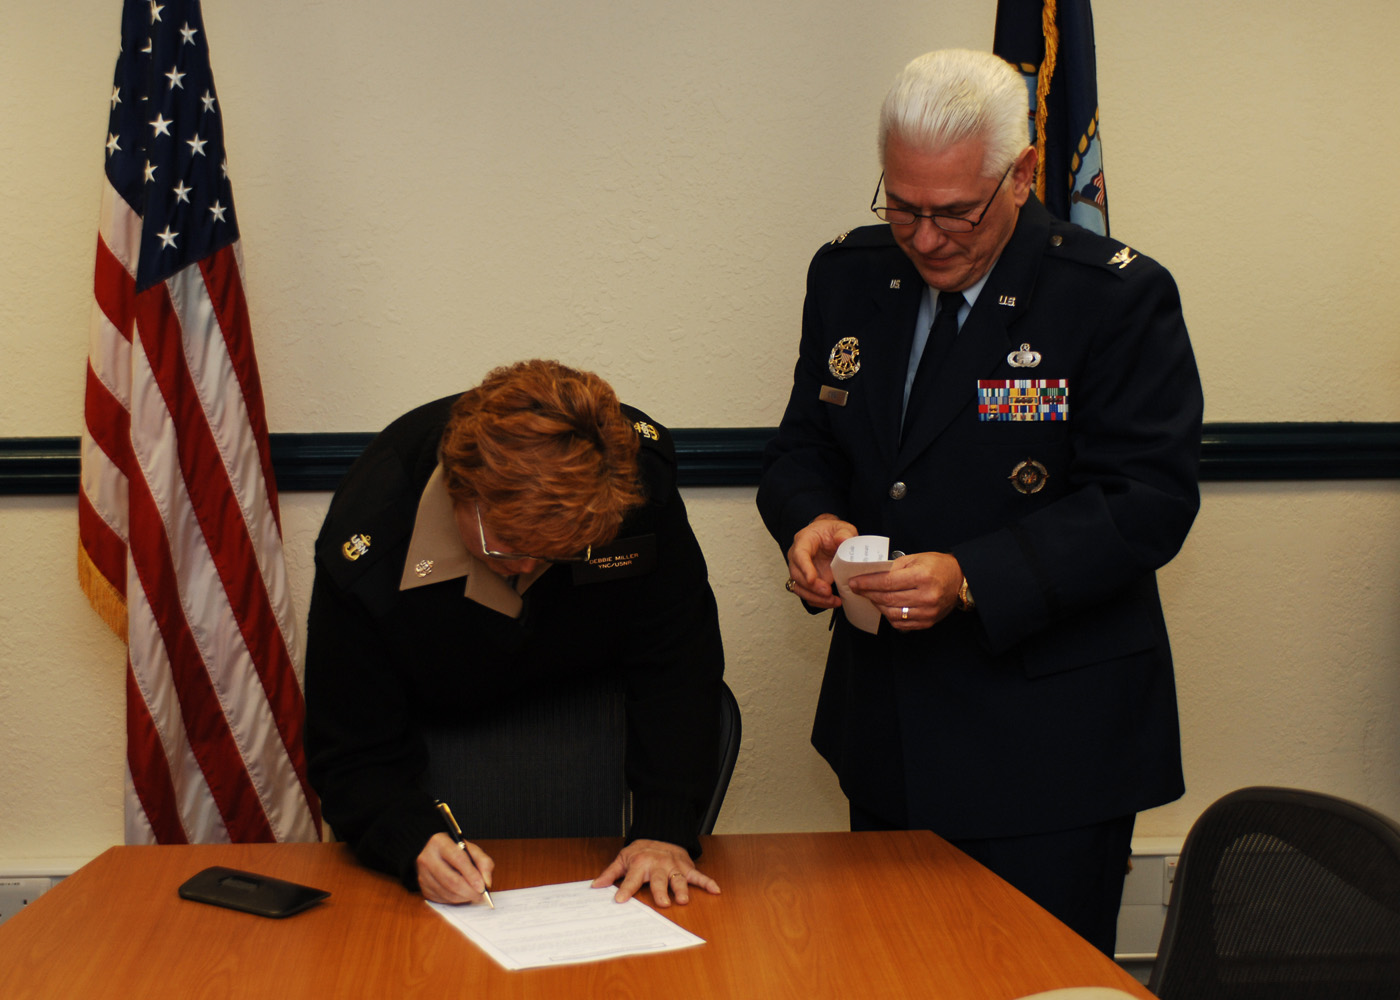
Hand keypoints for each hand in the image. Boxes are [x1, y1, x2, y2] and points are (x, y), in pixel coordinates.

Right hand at [416, 832, 494, 903]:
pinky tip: (461, 895)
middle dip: (469, 892)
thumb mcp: (471, 849)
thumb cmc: (454, 850)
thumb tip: (487, 883)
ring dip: (463, 898)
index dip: (471, 875)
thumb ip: (484, 862)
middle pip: (451, 880)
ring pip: (446, 892)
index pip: (458, 860)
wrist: (433, 851)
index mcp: (440, 843)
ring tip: (473, 896)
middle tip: (481, 896)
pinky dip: (454, 900)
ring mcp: (423, 874)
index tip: (482, 887)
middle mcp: (428, 858)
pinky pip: (441, 899)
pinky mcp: (422, 887)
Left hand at [591, 839, 720, 907]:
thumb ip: (610, 873)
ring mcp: (674, 866)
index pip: (631, 879)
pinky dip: (708, 882)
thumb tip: (595, 886)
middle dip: (661, 891)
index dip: (625, 890)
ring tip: (683, 899)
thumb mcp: (623, 858)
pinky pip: (698, 875)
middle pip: (659, 880)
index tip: (620, 900)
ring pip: (678, 878)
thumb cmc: (641, 850)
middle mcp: (658, 865)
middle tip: (663, 903)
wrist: (661, 832)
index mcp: (640, 863)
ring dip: (681, 888)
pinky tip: (715, 890)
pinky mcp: (686, 867)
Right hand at [785, 515, 858, 607]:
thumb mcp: (842, 528)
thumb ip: (844, 533)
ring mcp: (800, 571)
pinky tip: (831, 602)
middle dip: (812, 587)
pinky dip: (818, 601)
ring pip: (799, 588)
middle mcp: (797, 557)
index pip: (799, 555)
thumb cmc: (831, 532)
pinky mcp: (807, 582)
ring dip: (815, 597)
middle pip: (796, 575)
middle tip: (828, 592)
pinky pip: (808, 595)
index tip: (812, 579)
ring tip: (833, 601)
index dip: (804, 568)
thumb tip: (842, 540)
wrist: (829, 537)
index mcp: (803, 541)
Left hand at [847, 551, 962, 630]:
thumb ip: (894, 567)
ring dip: (877, 606)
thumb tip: (871, 575)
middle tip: (857, 590)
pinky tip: (885, 607)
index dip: (867, 583)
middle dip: (868, 594)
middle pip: (888, 599)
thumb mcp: (915, 558)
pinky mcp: (928, 622)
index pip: (887, 582)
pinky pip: (901, 624)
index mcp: (922, 576)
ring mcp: (927, 612)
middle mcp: (926, 596)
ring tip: (871, 597)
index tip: (854, 583)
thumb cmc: (937, 566)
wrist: (959, 579)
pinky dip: (889, 616)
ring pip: (892, 613)